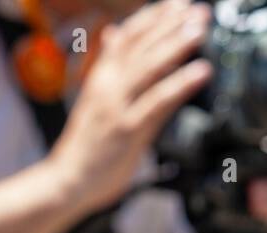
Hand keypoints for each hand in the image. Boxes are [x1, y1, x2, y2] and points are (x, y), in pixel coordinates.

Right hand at [51, 0, 212, 213]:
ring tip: (200, 29)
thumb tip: (112, 35)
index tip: (176, 4)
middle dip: (172, 24)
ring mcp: (118, 107)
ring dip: (178, 45)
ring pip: (150, 67)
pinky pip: (159, 102)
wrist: (65, 181)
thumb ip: (107, 66)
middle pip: (143, 45)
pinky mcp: (129, 130)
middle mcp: (109, 86)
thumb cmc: (84, 148)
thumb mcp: (93, 98)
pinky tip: (200, 71)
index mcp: (101, 78)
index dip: (153, 17)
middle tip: (199, 9)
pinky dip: (181, 83)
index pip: (128, 37)